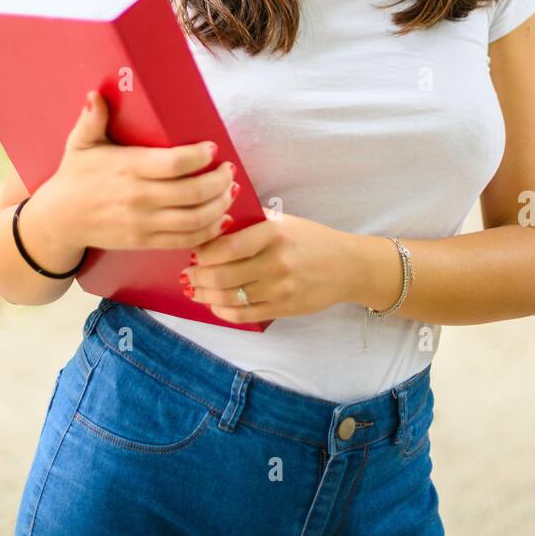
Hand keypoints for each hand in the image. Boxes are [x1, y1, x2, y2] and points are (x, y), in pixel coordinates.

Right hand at [31, 90, 237, 254]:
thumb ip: (93, 119)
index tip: (213, 148)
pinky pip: (185, 240)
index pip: (174, 163)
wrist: (59, 220)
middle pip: (193, 192)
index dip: (200, 156)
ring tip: (231, 190)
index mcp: (128, 168)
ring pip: (194, 219)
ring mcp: (143, 223)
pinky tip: (222, 218)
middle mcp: (139, 198)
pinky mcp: (145, 242)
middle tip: (229, 169)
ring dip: (220, 205)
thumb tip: (97, 95)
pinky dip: (209, 231)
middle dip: (219, 181)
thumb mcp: (80, 144)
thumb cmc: (75, 176)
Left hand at [180, 206, 352, 322]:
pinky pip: (243, 314)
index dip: (203, 252)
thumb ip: (252, 222)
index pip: (226, 246)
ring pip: (229, 296)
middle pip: (222, 274)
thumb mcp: (285, 221)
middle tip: (188, 273)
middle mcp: (276, 262)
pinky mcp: (282, 308)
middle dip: (198, 276)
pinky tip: (214, 304)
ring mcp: (279, 288)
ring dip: (205, 294)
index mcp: (274, 234)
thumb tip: (214, 222)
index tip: (194, 252)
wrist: (347, 267)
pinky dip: (222, 311)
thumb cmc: (312, 239)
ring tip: (195, 289)